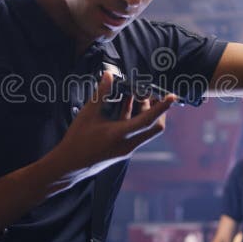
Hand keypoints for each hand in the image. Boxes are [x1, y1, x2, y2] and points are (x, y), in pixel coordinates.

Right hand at [49, 71, 175, 187]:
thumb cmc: (77, 140)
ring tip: (136, 95)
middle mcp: (128, 144)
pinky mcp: (123, 150)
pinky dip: (135, 118)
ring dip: (145, 112)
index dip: (162, 107)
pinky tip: (125, 106)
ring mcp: (127, 148)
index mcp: (121, 135)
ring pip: (146, 130)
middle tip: (151, 93)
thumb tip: (109, 75)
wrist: (70, 166)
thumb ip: (101, 93)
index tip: (172, 96)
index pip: (149, 120)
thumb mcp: (88, 114)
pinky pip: (136, 133)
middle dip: (158, 109)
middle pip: (155, 127)